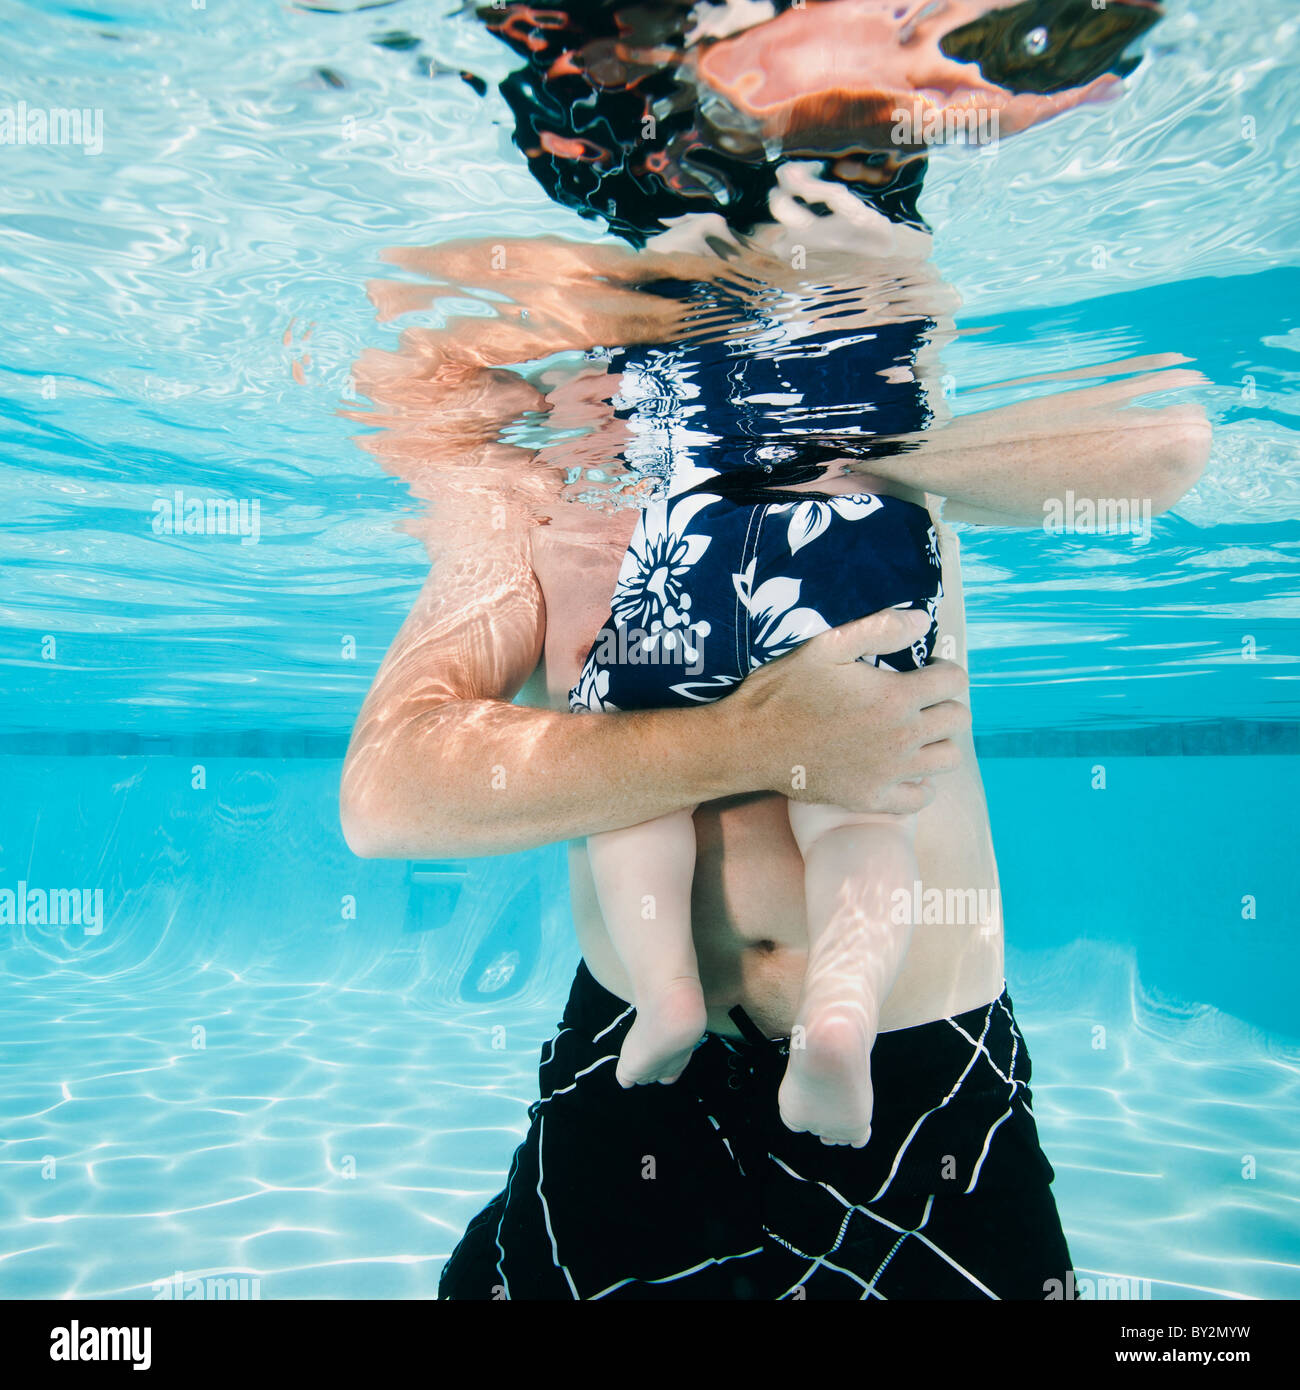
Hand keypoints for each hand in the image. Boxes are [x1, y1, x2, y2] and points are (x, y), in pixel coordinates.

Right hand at [727, 608, 969, 813]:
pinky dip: (921, 783)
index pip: (954, 681)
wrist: (749, 743)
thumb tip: (924, 621)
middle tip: (918, 698)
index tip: (924, 668)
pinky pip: (920, 798)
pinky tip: (903, 767)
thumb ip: (879, 629)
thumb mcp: (825, 646)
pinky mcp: (872, 799)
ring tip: (914, 731)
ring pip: (948, 759)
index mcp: (896, 697)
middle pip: (958, 720)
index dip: (943, 668)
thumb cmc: (784, 690)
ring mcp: (890, 773)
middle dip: (944, 702)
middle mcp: (902, 738)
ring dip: (938, 741)